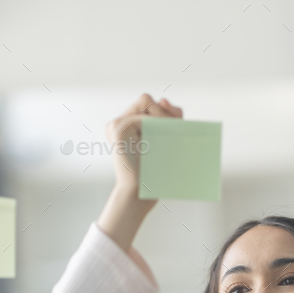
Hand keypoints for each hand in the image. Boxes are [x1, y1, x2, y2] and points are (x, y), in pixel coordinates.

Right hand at [98, 93, 183, 250]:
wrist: (141, 192)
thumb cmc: (156, 173)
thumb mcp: (166, 141)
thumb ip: (168, 119)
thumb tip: (163, 99)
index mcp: (130, 128)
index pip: (151, 105)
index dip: (166, 111)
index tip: (176, 125)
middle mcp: (121, 124)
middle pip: (148, 100)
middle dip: (164, 113)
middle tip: (170, 134)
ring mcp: (116, 124)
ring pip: (146, 100)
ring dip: (161, 117)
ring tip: (163, 139)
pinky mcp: (117, 127)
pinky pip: (144, 111)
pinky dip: (156, 122)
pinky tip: (156, 139)